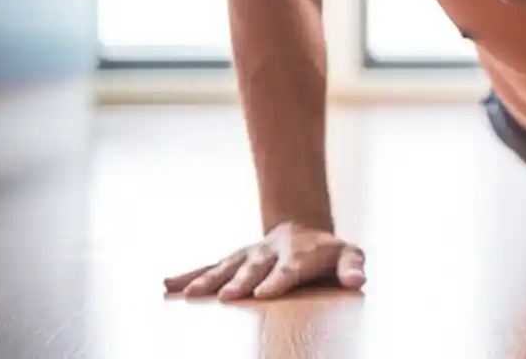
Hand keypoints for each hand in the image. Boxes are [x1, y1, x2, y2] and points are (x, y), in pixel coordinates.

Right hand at [163, 221, 365, 300]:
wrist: (302, 230)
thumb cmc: (328, 252)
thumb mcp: (349, 254)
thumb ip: (353, 267)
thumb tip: (358, 282)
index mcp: (299, 254)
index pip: (290, 268)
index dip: (278, 280)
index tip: (263, 294)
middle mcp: (269, 253)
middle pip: (253, 267)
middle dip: (240, 281)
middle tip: (226, 296)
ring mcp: (248, 255)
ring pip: (227, 267)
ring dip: (208, 280)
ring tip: (190, 295)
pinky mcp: (233, 260)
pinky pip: (209, 266)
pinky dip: (189, 275)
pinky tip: (168, 284)